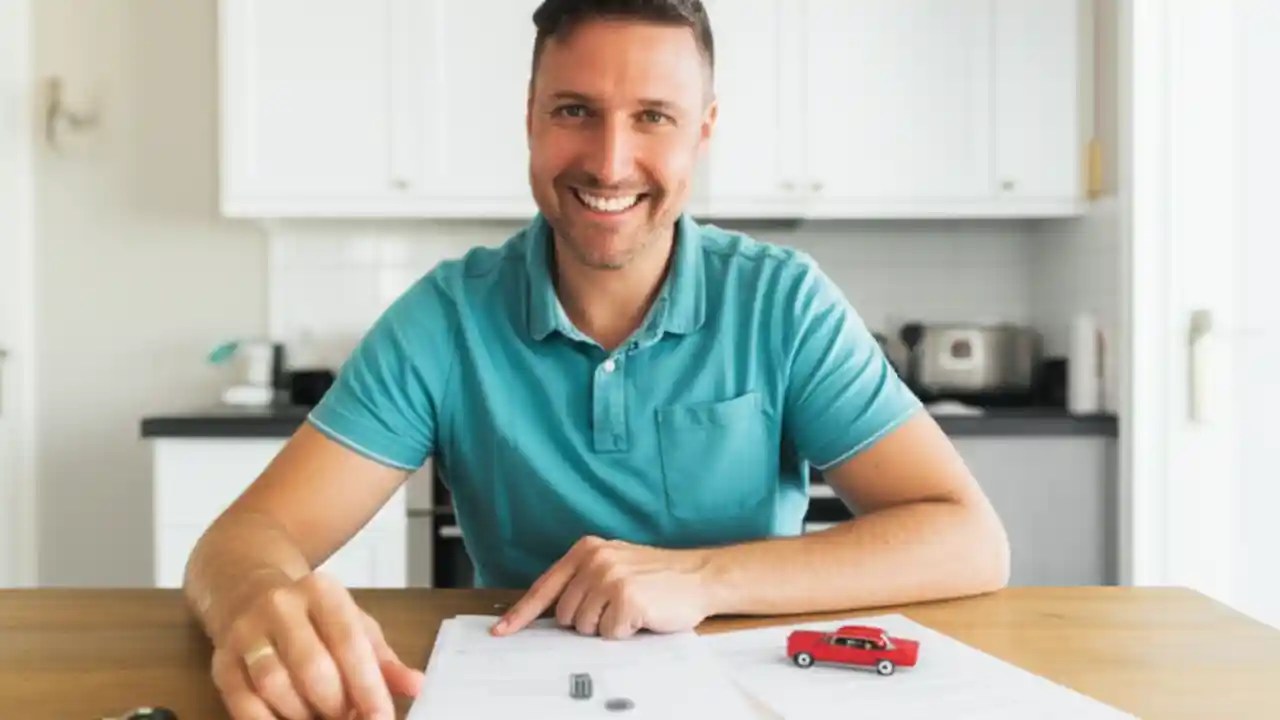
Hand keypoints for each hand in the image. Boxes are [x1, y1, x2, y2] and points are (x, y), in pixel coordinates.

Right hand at [210, 571, 422, 719]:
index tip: (381, 718)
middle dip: (336, 707)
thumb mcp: (352, 622)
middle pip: (313, 669)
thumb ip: (382, 658)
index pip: (350, 643)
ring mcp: (245, 633)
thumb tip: (415, 686)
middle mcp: (280, 606)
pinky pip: (243, 704)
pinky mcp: (221, 661)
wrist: (244, 586)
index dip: (368, 687)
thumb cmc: (311, 614)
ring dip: (303, 716)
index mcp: (322, 591)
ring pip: (275, 688)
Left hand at [491, 536, 714, 639]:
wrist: (700, 576)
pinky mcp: (626, 599)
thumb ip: (583, 578)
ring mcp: (609, 579)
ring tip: (631, 608)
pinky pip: (610, 634)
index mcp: (586, 550)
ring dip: (608, 626)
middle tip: (617, 606)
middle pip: (565, 615)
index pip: (545, 587)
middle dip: (588, 620)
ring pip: (585, 627)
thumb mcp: (614, 564)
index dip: (521, 613)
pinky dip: (626, 632)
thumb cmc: (658, 576)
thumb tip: (551, 610)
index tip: (502, 631)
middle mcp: (594, 561)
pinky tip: (642, 615)